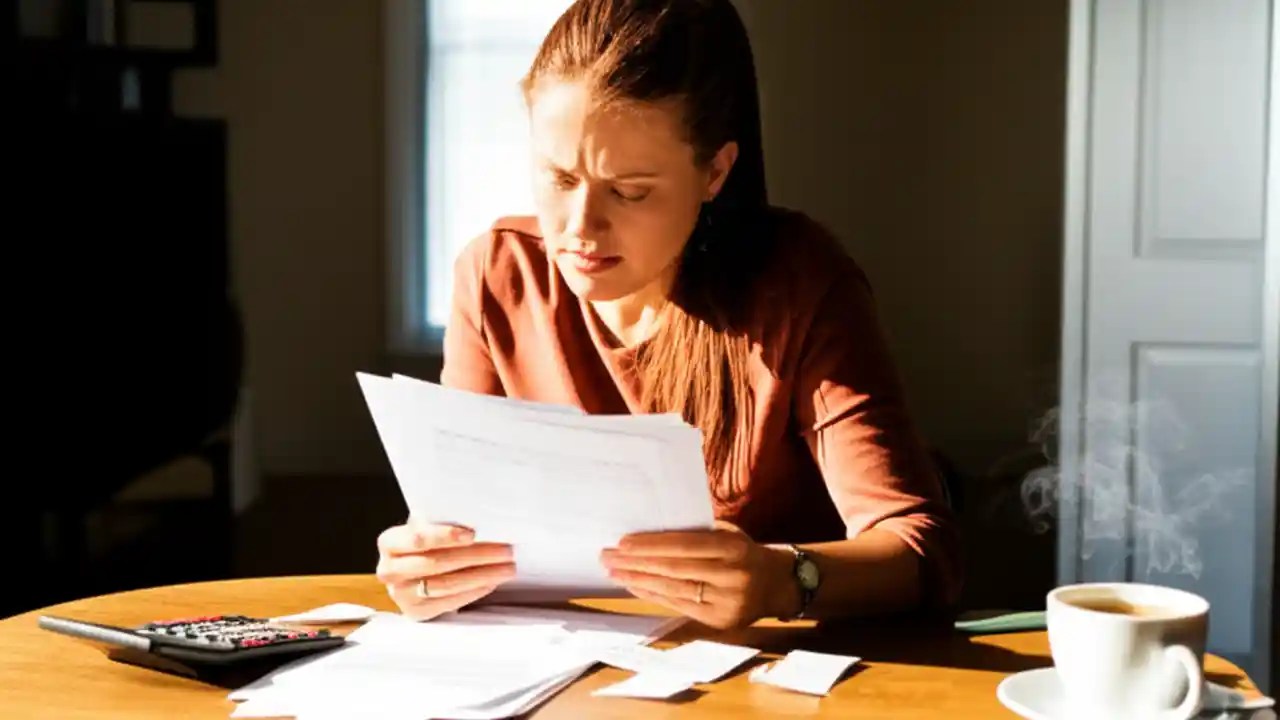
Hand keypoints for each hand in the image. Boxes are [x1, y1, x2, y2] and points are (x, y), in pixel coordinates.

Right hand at [376, 519, 515, 620]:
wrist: (411, 575)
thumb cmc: (425, 545)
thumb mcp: (426, 528)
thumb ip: (440, 522)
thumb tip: (476, 516)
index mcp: (390, 542)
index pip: (418, 538)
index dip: (446, 536)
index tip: (473, 534)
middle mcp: (389, 569)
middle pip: (436, 563)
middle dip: (476, 556)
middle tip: (506, 550)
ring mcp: (401, 594)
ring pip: (446, 584)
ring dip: (482, 575)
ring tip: (507, 568)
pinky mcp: (415, 612)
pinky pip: (449, 602)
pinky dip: (474, 591)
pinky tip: (492, 582)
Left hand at [600, 521, 792, 629]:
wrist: (777, 584)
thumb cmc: (743, 552)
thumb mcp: (728, 533)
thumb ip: (697, 531)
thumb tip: (650, 528)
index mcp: (733, 548)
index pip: (684, 545)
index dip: (651, 544)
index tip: (622, 542)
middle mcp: (732, 576)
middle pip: (674, 569)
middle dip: (636, 563)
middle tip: (607, 557)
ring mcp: (727, 602)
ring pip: (674, 590)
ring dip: (638, 581)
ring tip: (614, 572)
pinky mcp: (721, 621)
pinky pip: (679, 606)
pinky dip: (653, 595)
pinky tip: (634, 587)